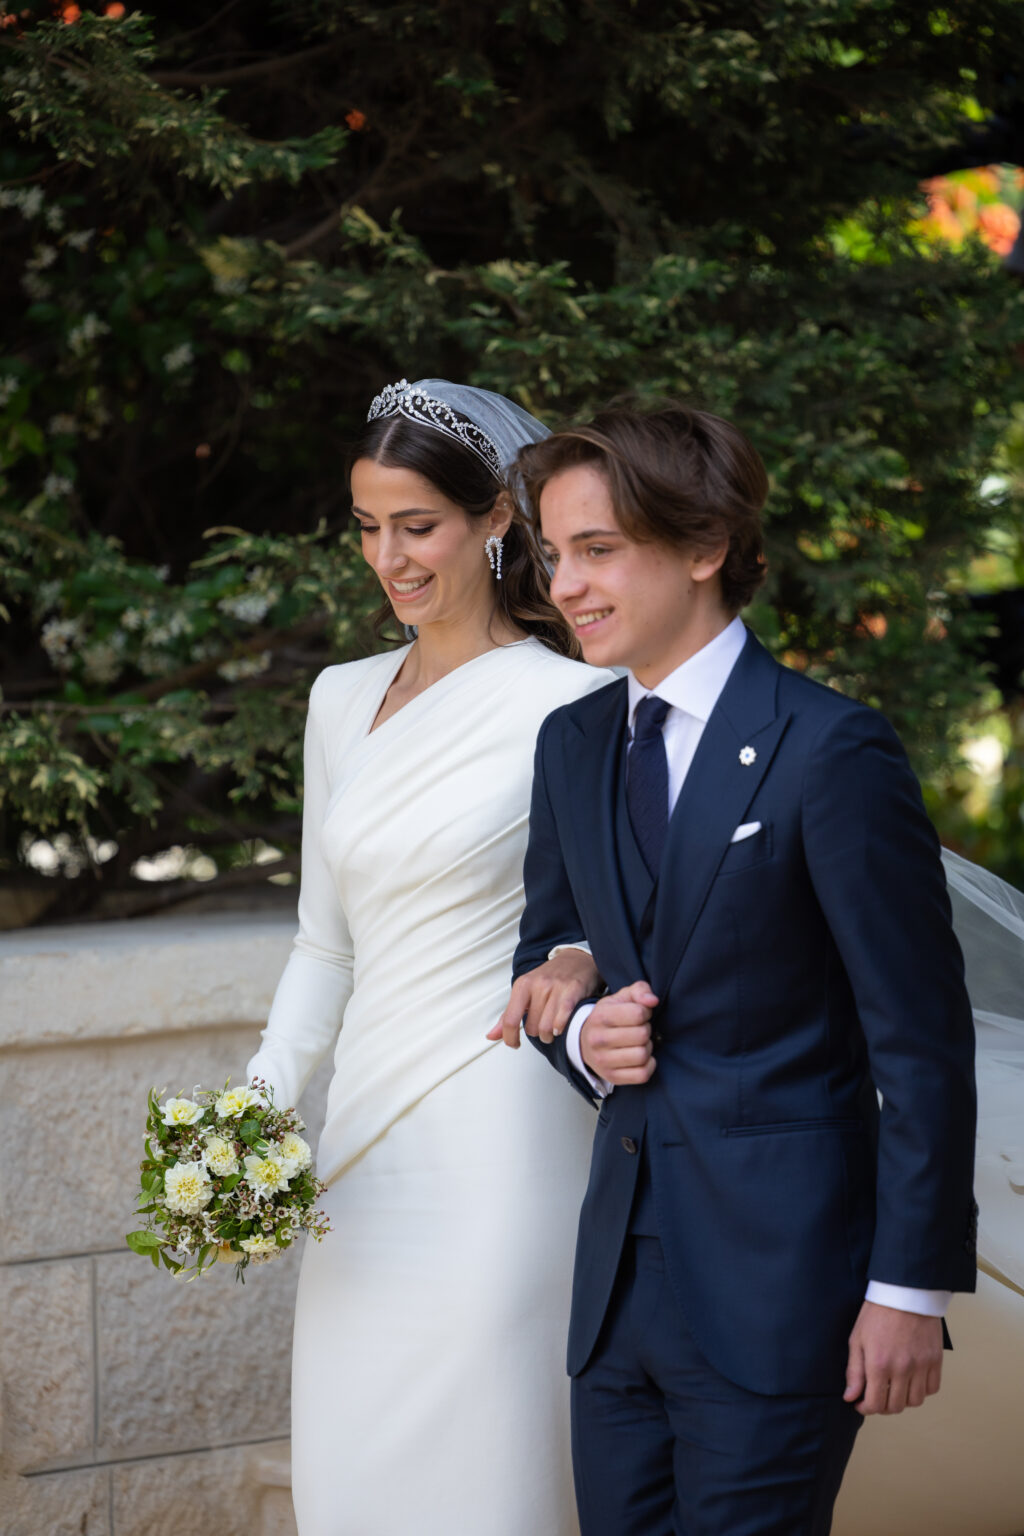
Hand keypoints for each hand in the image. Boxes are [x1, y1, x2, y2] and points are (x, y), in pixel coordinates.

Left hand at [487, 948, 602, 1048]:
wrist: (576, 959)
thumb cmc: (550, 977)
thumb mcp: (525, 992)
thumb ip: (508, 1015)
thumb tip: (492, 1035)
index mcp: (523, 984)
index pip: (510, 1020)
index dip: (510, 1038)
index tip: (514, 1044)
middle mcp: (538, 984)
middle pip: (531, 1028)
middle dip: (536, 1033)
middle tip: (541, 1026)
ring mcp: (556, 987)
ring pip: (547, 1028)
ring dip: (550, 1035)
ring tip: (553, 1028)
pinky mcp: (573, 990)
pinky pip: (562, 1019)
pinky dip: (561, 1028)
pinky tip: (561, 1026)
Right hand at [579, 980, 658, 1085]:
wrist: (584, 1042)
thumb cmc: (608, 1017)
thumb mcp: (620, 997)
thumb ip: (639, 990)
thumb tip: (653, 1001)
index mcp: (600, 1016)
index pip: (638, 1013)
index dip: (645, 1012)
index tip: (640, 1014)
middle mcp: (598, 1039)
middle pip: (642, 1035)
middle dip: (646, 1030)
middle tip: (639, 1029)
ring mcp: (603, 1061)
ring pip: (642, 1056)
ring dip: (647, 1048)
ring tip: (639, 1043)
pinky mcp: (611, 1077)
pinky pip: (642, 1075)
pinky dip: (648, 1065)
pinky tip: (642, 1058)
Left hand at [843, 1301, 943, 1414]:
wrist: (905, 1293)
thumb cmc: (877, 1313)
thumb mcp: (857, 1339)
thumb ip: (854, 1371)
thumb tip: (850, 1397)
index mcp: (879, 1364)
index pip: (874, 1404)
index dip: (865, 1408)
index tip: (861, 1403)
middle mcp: (902, 1369)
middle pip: (895, 1407)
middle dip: (882, 1406)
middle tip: (876, 1396)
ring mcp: (921, 1366)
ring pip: (915, 1402)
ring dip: (903, 1400)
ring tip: (893, 1388)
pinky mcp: (935, 1360)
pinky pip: (932, 1389)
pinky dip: (922, 1390)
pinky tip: (911, 1380)